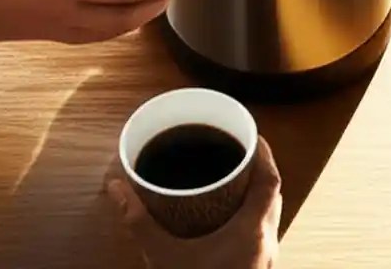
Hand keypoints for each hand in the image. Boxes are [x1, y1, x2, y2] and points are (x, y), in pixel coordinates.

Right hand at [106, 138, 282, 268]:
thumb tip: (116, 188)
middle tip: (238, 154)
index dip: (264, 154)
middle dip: (258, 172)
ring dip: (256, 198)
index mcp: (253, 232)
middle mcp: (267, 245)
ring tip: (232, 183)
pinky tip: (228, 223)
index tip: (252, 135)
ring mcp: (265, 262)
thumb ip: (139, 220)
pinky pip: (262, 236)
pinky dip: (251, 220)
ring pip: (270, 218)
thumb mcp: (163, 257)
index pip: (271, 181)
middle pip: (274, 196)